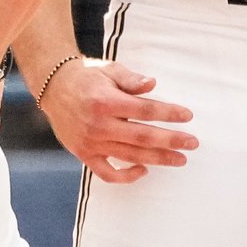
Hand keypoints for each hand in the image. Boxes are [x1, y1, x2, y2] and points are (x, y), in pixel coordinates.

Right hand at [39, 58, 194, 181]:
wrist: (54, 88)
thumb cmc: (87, 77)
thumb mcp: (109, 70)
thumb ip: (131, 79)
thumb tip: (153, 84)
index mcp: (105, 101)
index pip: (144, 110)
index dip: (168, 113)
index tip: (187, 115)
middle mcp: (98, 124)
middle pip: (142, 137)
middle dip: (171, 140)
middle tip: (192, 143)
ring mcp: (91, 142)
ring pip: (130, 156)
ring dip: (158, 159)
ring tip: (180, 159)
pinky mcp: (84, 154)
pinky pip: (107, 173)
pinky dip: (126, 176)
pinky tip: (144, 170)